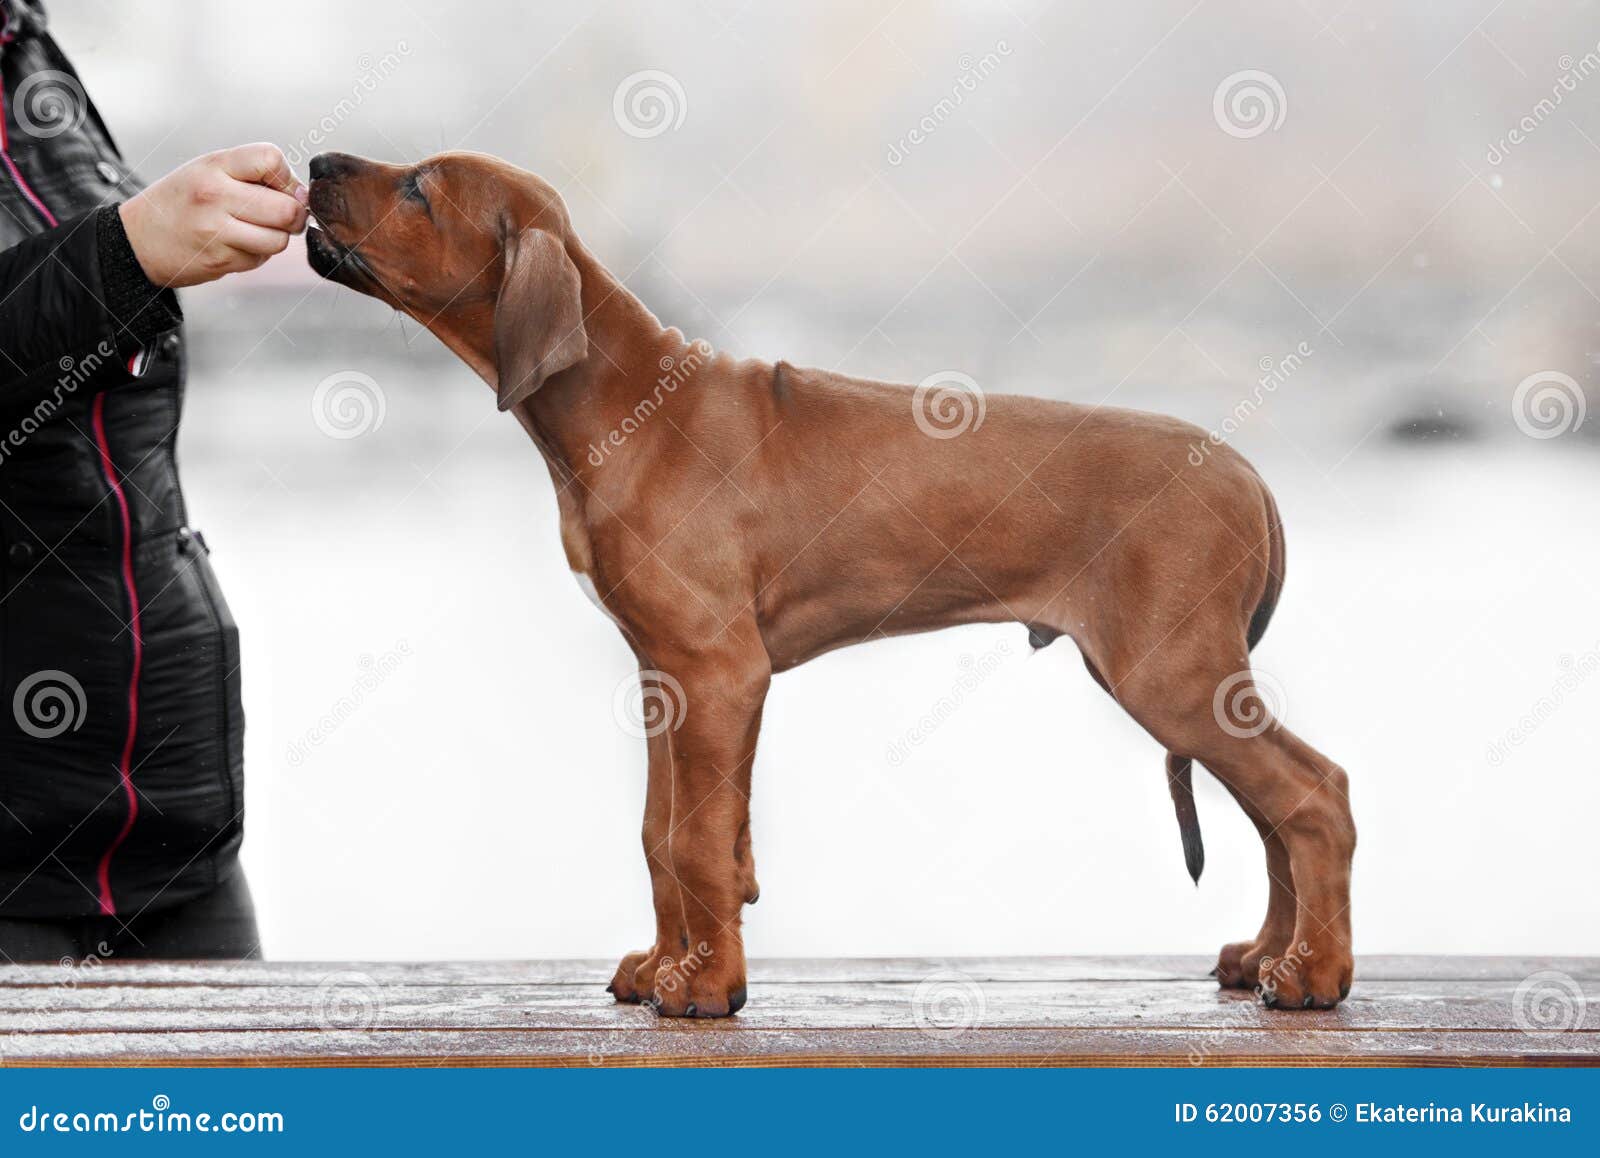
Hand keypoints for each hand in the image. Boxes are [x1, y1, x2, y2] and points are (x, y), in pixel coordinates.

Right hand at [118, 143, 308, 287]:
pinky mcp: (220, 258)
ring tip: (253, 230)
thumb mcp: (209, 170)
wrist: (139, 238)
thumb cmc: (183, 201)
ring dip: (275, 238)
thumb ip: (253, 174)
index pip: (271, 159)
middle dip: (293, 216)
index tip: (278, 187)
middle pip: (287, 207)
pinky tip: (235, 245)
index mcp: (215, 164)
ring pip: (279, 239)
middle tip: (279, 216)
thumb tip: (305, 196)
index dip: (286, 177)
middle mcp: (215, 194)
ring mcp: (216, 228)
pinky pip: (261, 259)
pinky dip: (257, 254)